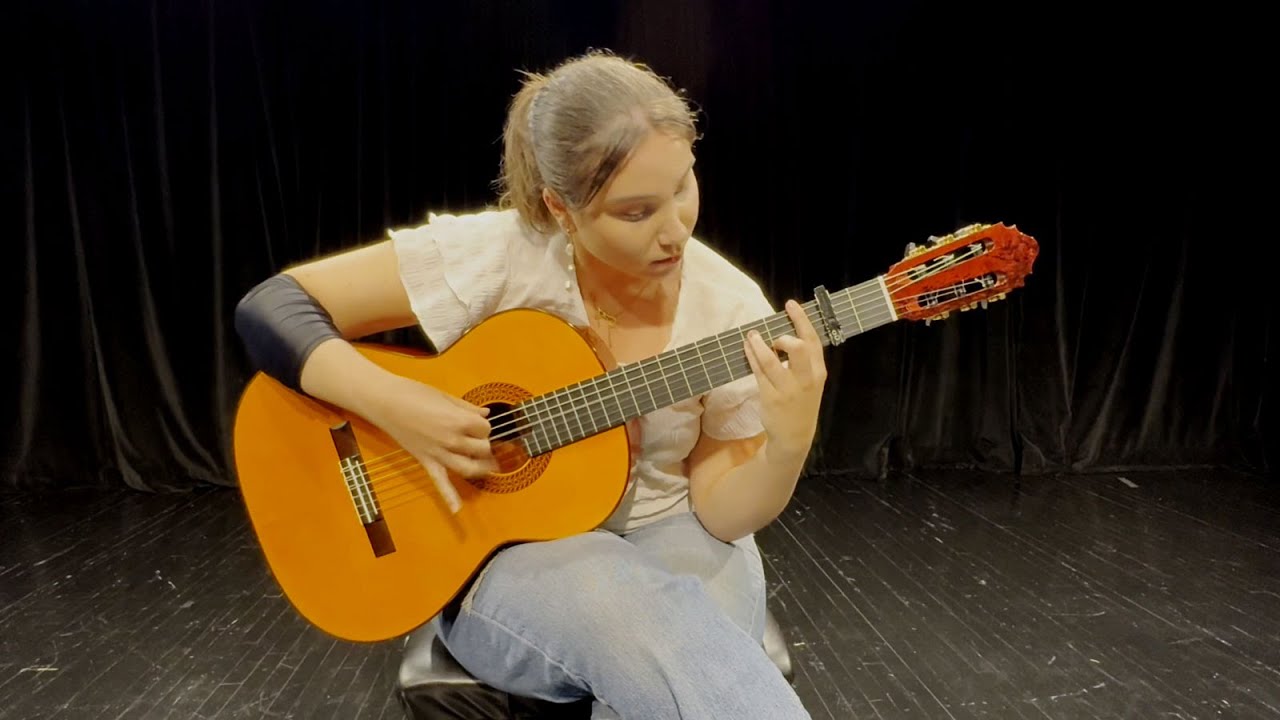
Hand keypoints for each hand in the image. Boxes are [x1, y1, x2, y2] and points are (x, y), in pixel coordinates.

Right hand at [367, 375, 496, 508]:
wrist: (384, 401)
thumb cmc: (413, 393)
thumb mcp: (445, 396)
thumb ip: (467, 408)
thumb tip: (485, 414)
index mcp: (457, 420)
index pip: (485, 428)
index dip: (484, 425)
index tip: (477, 422)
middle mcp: (450, 440)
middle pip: (482, 448)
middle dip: (484, 443)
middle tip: (478, 438)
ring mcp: (438, 453)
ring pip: (469, 468)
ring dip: (481, 468)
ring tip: (487, 466)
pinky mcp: (425, 461)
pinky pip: (439, 482)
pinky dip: (449, 497)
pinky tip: (457, 509)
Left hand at [742, 299, 828, 460]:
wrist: (795, 435)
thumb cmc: (802, 402)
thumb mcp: (812, 381)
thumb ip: (804, 360)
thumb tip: (786, 332)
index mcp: (818, 371)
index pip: (813, 340)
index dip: (801, 320)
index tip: (790, 304)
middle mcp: (806, 379)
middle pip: (798, 348)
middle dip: (783, 336)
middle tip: (773, 336)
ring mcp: (788, 389)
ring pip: (771, 361)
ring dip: (759, 345)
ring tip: (751, 336)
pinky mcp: (771, 398)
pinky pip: (759, 372)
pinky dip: (752, 357)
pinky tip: (747, 348)